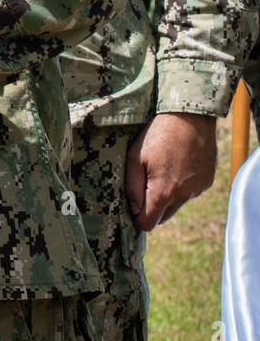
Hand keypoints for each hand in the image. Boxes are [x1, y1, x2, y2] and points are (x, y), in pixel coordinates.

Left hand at [125, 112, 216, 231]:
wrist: (190, 117)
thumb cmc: (158, 135)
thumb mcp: (135, 158)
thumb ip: (132, 187)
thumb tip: (134, 209)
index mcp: (164, 192)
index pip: (149, 223)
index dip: (138, 217)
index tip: (133, 205)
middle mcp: (184, 196)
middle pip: (164, 216)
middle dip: (152, 208)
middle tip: (144, 184)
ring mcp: (198, 189)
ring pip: (177, 204)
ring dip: (168, 195)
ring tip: (162, 169)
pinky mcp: (207, 182)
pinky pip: (190, 193)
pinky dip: (182, 186)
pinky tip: (177, 165)